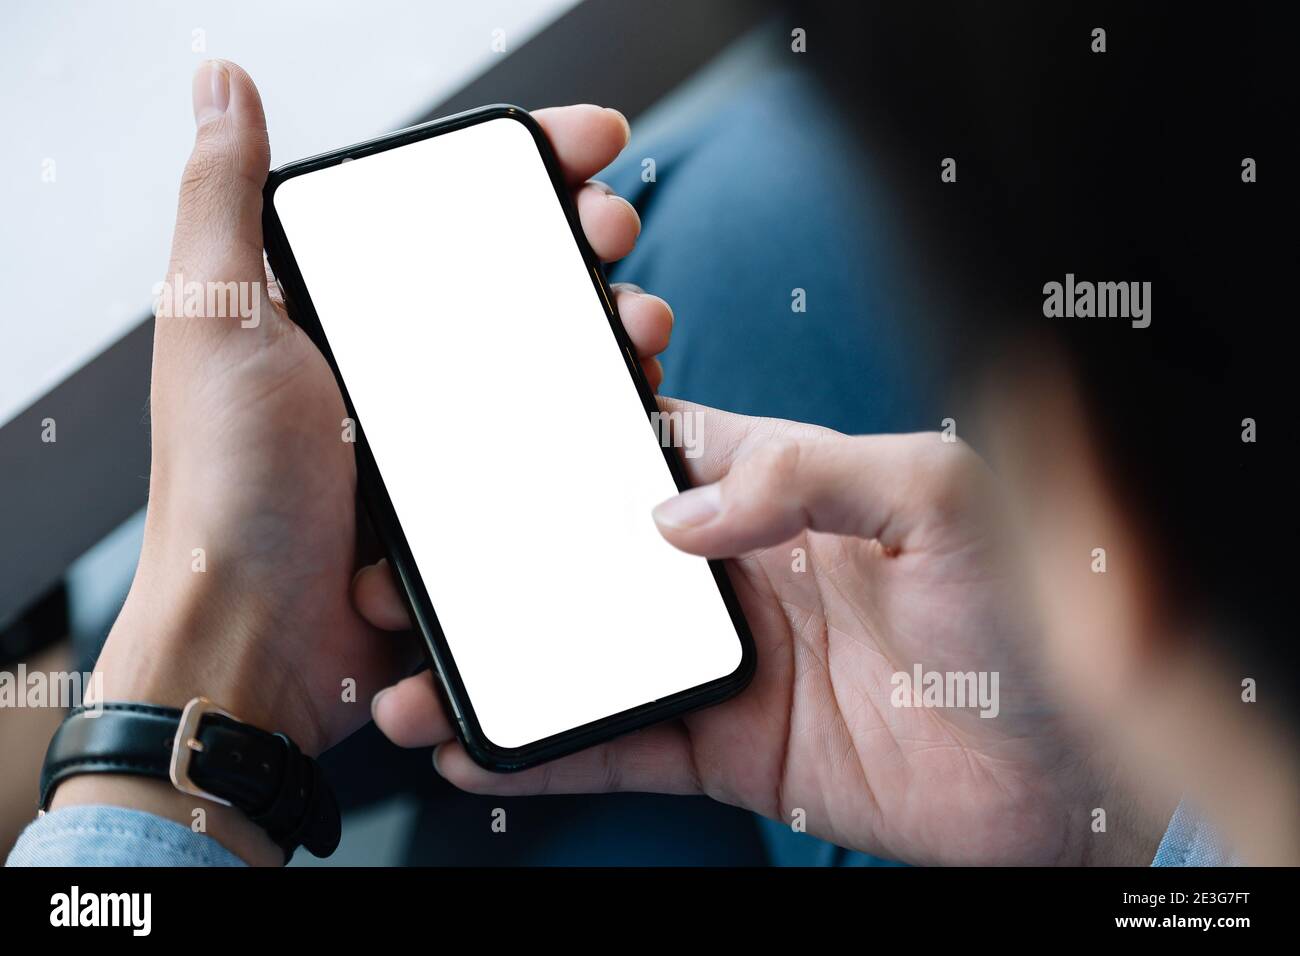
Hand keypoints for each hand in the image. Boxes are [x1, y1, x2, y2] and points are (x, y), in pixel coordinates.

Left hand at [65, 61, 670, 859]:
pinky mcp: (481, 502)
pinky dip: (602, 418)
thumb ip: (223, 201)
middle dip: (585, 241)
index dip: (522, 168)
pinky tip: (627, 405)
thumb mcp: (217, 323)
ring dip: (611, 330)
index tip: (584, 143)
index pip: (450, 213)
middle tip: (616, 233)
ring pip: (554, 361)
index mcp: (348, 316)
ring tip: (638, 329)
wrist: (259, 647)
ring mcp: (448, 438)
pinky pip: (560, 445)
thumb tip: (221, 86)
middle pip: (519, 279)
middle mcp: (404, 370)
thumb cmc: (227, 494)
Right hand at [361, 400, 1160, 864]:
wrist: (1075, 774)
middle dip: (498, 564)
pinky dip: (554, 750)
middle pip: (592, 557)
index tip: (470, 450)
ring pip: (589, 655)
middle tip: (404, 572)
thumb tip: (674, 512)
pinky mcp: (736, 749)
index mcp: (785, 491)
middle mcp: (743, 573)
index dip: (565, 444)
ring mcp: (733, 665)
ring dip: (504, 666)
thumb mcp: (941, 497)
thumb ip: (808, 473)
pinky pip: (626, 746)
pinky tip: (482, 749)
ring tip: (412, 676)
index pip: (654, 448)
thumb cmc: (1036, 613)